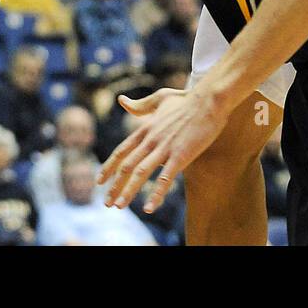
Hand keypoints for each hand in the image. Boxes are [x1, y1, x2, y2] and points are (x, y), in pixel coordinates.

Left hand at [97, 86, 228, 213]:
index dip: (109, 167)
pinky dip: (156, 194)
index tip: (99, 181)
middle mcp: (151, 139)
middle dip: (115, 186)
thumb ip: (140, 105)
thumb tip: (121, 100)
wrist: (208, 100)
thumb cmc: (186, 100)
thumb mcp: (160, 99)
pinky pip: (165, 178)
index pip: (122, 151)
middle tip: (106, 203)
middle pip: (127, 165)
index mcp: (146, 128)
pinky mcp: (181, 155)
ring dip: (128, 191)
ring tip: (119, 206)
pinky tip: (149, 209)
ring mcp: (165, 148)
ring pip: (141, 172)